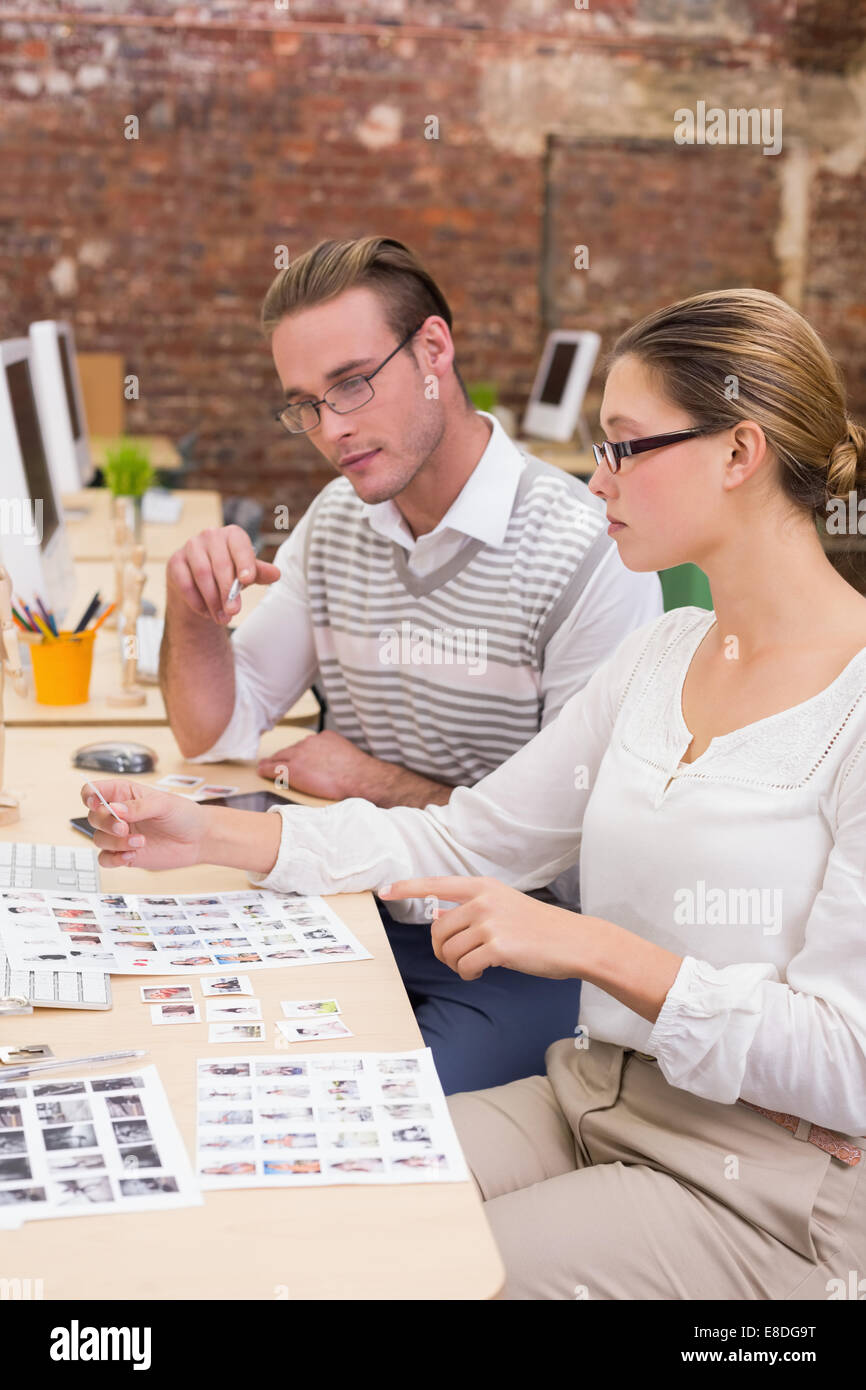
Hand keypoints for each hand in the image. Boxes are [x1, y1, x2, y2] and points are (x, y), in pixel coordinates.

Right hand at [80, 780, 209, 870]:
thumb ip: (138, 806)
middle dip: (106, 823)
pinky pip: (105, 859)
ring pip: (98, 839)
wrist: (199, 839)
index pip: (93, 791)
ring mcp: (120, 835)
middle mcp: (118, 814)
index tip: (97, 804)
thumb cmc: (184, 815)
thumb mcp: (164, 804)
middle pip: (93, 817)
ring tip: (140, 842)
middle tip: (125, 828)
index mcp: (124, 794)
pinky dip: (113, 859)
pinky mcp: (125, 854)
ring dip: (115, 842)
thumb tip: (114, 809)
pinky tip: (131, 856)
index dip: (89, 796)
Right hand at [166, 524, 281, 624]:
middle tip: (234, 611)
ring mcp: (190, 546)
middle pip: (220, 564)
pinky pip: (186, 584)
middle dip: (228, 591)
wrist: (200, 584)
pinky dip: (197, 601)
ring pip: (202, 575)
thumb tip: (276, 574)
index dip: (244, 563)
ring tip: (222, 618)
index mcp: (232, 534)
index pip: (239, 545)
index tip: (247, 580)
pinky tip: (206, 612)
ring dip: (213, 600)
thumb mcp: (246, 574)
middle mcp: (210, 535)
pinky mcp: (175, 561)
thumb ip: (259, 573)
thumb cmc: (228, 574)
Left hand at [257, 731, 375, 800]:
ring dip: (272, 761)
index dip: (299, 752)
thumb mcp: (346, 753)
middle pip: (291, 749)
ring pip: (280, 757)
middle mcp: (309, 742)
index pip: (306, 744)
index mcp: (324, 737)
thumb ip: (334, 752)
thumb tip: (333, 762)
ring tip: (264, 765)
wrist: (357, 777)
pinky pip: (275, 768)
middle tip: (275, 760)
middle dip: (283, 755)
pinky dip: (266, 769)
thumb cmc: (357, 771)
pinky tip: (261, 771)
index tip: (298, 757)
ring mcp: (299, 755)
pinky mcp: (293, 768)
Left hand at [379, 876, 585, 981]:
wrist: (573, 941)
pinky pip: (465, 966)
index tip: (384, 891)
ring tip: (475, 965)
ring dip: (456, 965)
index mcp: (482, 886)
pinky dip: (469, 974)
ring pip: (448, 951)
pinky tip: (482, 972)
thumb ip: (470, 910)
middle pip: (438, 931)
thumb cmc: (538, 927)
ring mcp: (490, 922)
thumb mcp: (503, 907)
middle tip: (460, 959)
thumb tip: (436, 918)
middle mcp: (483, 900)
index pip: (435, 883)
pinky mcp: (498, 946)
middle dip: (442, 951)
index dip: (407, 887)